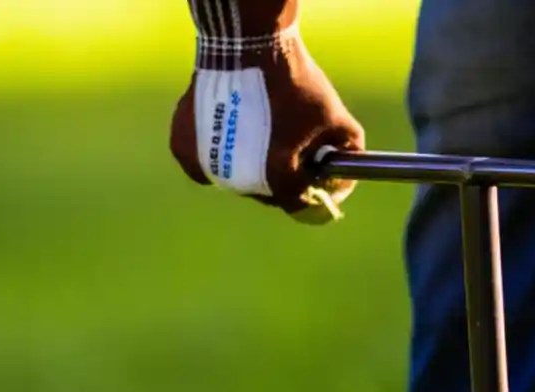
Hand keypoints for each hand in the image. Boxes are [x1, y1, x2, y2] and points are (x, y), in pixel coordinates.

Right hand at [169, 23, 364, 223]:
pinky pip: (204, 165)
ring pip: (233, 179)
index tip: (317, 175)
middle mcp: (238, 178)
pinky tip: (234, 133)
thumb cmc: (295, 82)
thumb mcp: (335, 116)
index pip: (298, 203)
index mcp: (277, 177)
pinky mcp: (183, 148)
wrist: (248, 45)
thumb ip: (351, 150)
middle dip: (281, 177)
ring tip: (261, 136)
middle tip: (289, 151)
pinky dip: (219, 155)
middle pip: (264, 192)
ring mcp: (207, 164)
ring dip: (249, 166)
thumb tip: (348, 171)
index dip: (313, 191)